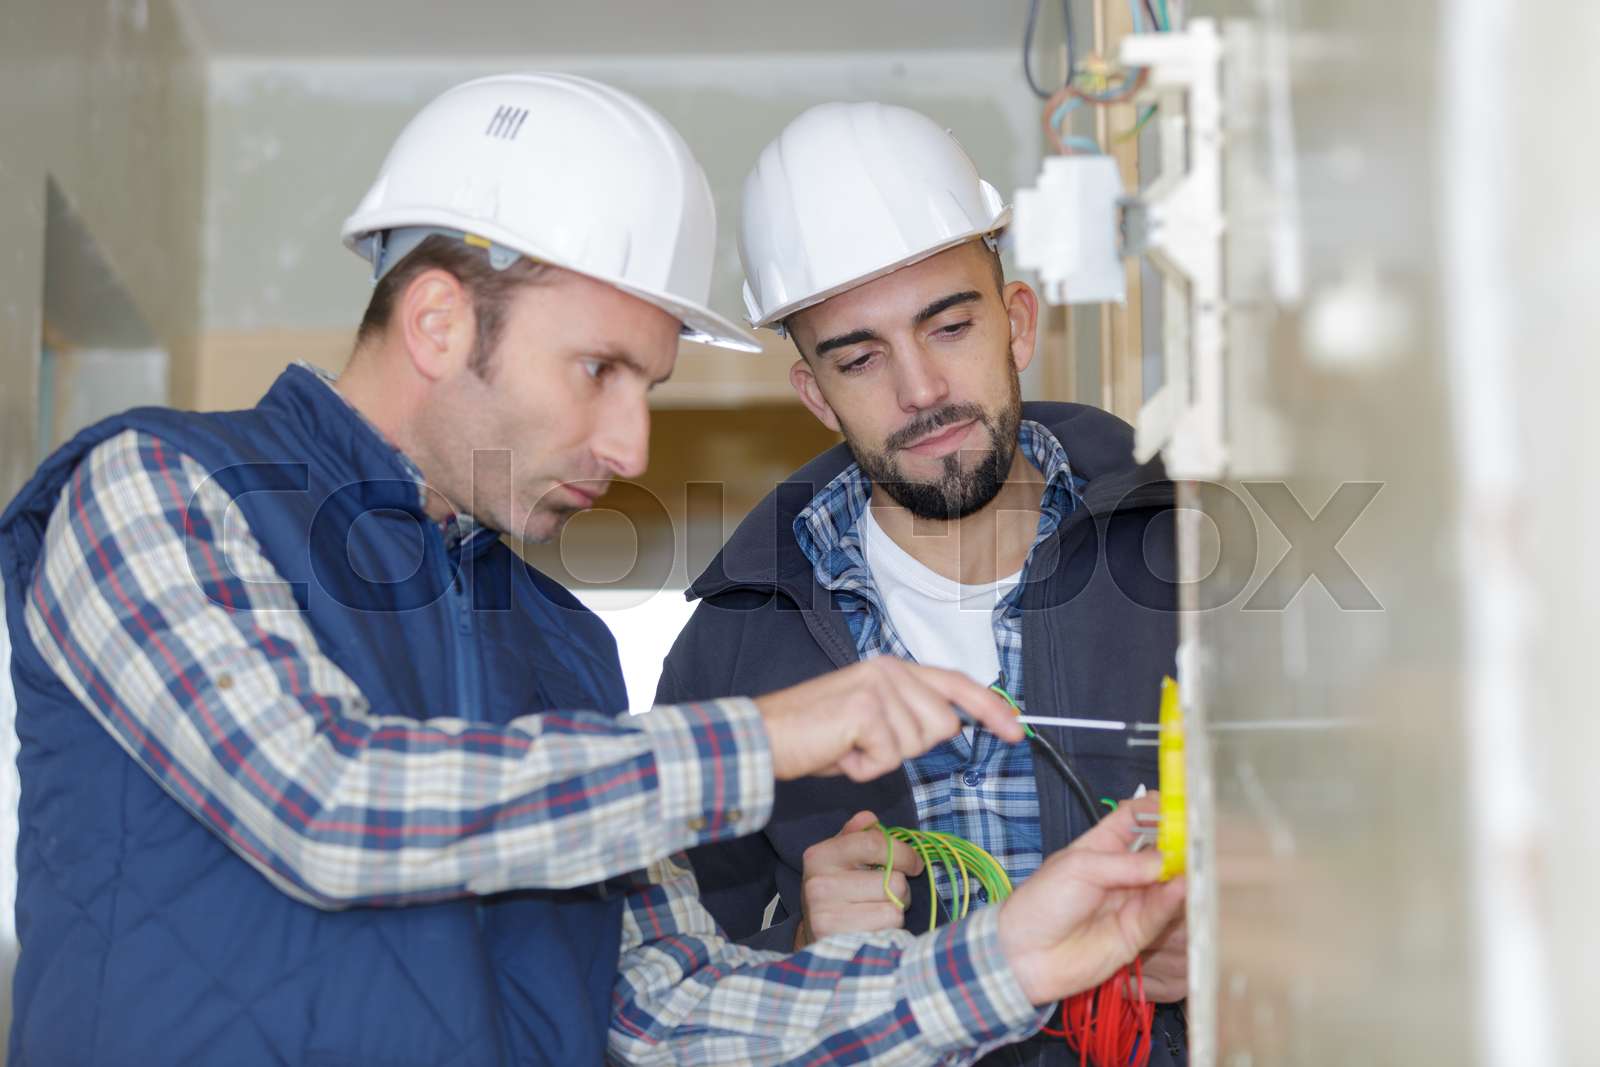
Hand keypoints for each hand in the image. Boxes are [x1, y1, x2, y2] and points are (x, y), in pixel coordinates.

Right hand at [756, 657, 1023, 781]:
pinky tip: (839, 752)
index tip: (1015, 731)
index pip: (956, 683)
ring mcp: (879, 687)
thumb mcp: (870, 719)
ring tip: (847, 746)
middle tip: (863, 743)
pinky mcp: (867, 709)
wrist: (765, 736)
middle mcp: (889, 670)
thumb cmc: (813, 736)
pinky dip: (864, 768)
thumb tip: (950, 725)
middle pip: (941, 726)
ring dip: (881, 760)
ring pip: (916, 745)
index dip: (991, 708)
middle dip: (908, 748)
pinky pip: (889, 758)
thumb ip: (908, 714)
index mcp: (892, 668)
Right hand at [795, 810, 923, 949]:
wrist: (815, 940)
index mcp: (820, 856)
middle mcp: (819, 884)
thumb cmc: (836, 893)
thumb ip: (856, 835)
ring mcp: (827, 915)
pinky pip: (889, 929)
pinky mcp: (841, 940)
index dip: (904, 852)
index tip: (914, 864)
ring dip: (895, 910)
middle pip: (892, 880)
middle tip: (888, 894)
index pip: (874, 843)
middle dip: (900, 888)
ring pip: (894, 907)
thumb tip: (870, 818)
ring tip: (878, 912)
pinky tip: (873, 929)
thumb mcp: (840, 859)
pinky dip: (889, 930)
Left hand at [995, 793, 1185, 1005]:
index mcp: (1101, 845)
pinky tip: (1184, 886)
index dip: (1156, 808)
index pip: (1135, 818)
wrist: (1024, 954)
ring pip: (1167, 882)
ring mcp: (1132, 901)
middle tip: (1201, 835)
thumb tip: (1166, 859)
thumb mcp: (1078, 868)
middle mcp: (1122, 871)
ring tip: (1199, 861)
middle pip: (1159, 850)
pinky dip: (1174, 899)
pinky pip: (1161, 912)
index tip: (1181, 803)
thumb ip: (1124, 864)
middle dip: (1179, 842)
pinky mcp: (1137, 932)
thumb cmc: (1041, 901)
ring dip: (1183, 872)